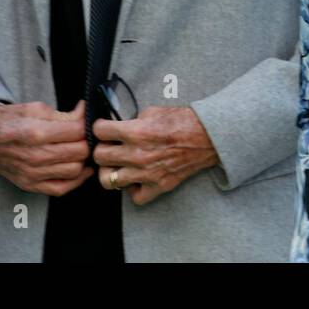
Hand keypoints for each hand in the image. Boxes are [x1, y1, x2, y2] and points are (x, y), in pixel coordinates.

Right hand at [0, 101, 92, 195]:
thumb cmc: (8, 120)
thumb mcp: (34, 108)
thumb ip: (63, 114)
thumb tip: (85, 113)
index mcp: (35, 132)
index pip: (77, 131)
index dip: (88, 123)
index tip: (89, 120)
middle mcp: (34, 156)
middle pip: (79, 152)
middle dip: (88, 141)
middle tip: (87, 135)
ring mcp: (31, 174)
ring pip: (74, 170)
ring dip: (83, 159)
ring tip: (82, 148)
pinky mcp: (30, 185)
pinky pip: (62, 188)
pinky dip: (76, 180)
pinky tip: (81, 168)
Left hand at [93, 106, 218, 205]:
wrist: (209, 136)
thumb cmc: (184, 121)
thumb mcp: (155, 111)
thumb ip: (134, 120)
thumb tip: (120, 125)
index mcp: (137, 132)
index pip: (100, 131)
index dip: (100, 127)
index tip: (104, 128)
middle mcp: (138, 154)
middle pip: (99, 156)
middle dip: (102, 148)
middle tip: (110, 146)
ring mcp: (146, 173)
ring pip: (108, 180)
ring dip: (111, 170)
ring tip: (118, 165)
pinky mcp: (158, 186)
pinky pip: (134, 196)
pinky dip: (133, 189)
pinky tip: (136, 179)